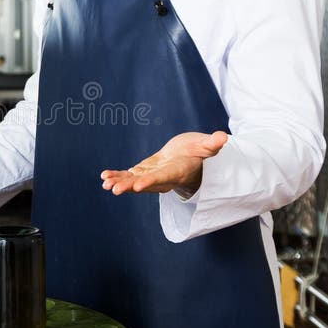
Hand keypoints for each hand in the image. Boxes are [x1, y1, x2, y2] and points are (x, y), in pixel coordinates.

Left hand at [101, 131, 227, 196]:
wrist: (191, 157)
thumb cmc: (200, 151)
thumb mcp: (207, 146)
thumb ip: (213, 144)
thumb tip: (223, 137)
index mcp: (177, 172)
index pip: (163, 178)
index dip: (150, 181)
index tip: (137, 185)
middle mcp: (163, 178)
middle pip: (145, 184)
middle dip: (129, 186)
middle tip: (114, 190)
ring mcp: (152, 176)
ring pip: (134, 182)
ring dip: (120, 182)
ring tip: (105, 184)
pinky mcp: (145, 171)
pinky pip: (129, 176)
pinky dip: (118, 176)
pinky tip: (104, 177)